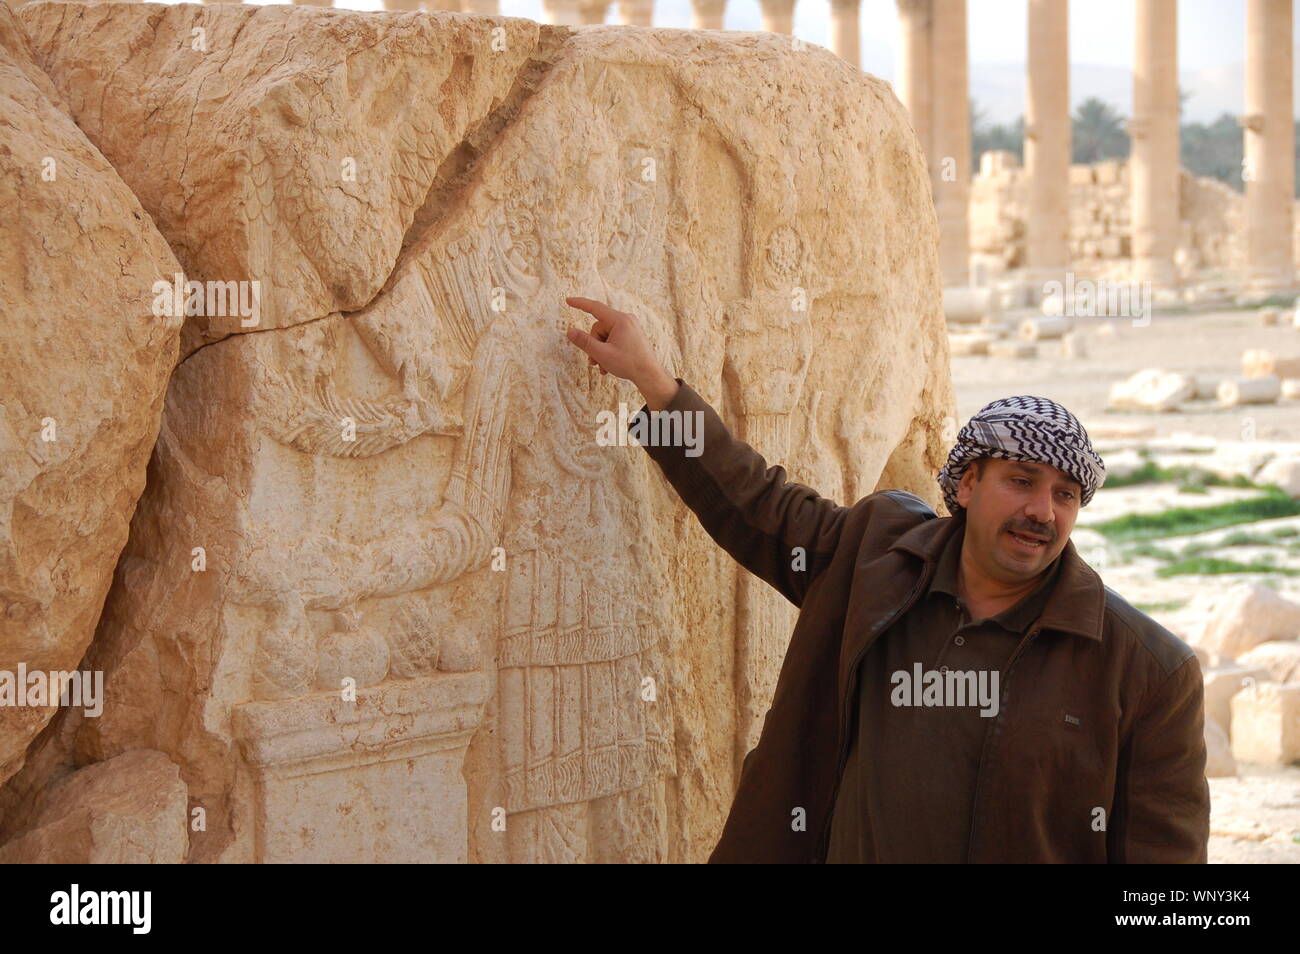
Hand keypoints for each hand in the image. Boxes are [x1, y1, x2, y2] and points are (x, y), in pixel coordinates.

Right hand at [563, 296, 678, 409]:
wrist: (649, 375)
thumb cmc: (629, 364)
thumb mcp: (602, 354)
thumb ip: (584, 342)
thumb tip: (570, 331)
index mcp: (620, 320)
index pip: (595, 308)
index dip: (580, 304)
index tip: (568, 300)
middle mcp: (626, 320)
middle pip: (599, 327)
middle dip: (594, 345)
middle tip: (595, 361)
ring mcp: (630, 327)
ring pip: (605, 335)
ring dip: (601, 350)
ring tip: (603, 366)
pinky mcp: (631, 334)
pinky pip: (613, 338)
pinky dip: (609, 350)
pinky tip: (609, 364)